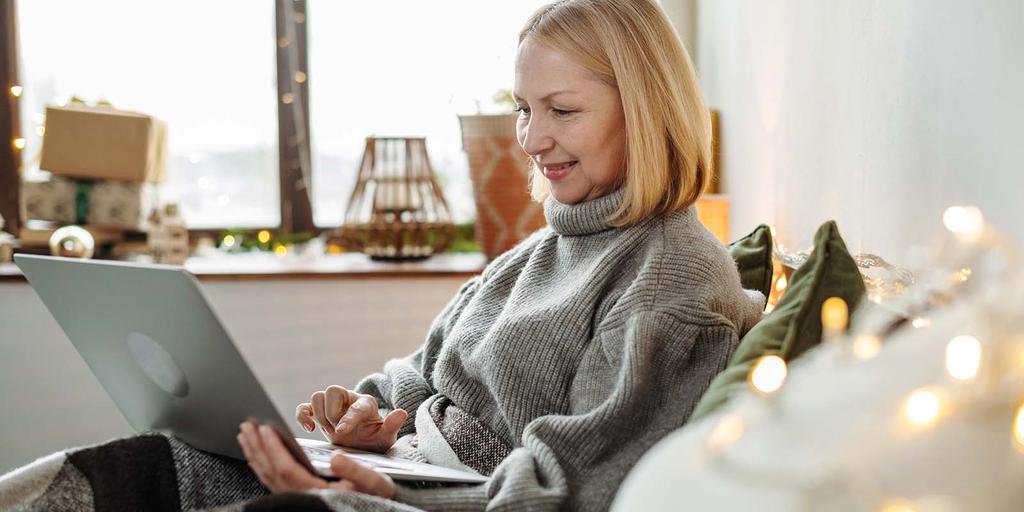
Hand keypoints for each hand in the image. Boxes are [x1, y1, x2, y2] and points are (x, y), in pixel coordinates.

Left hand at [237, 421, 395, 498]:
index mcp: (316, 493)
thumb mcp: (373, 481)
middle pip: (271, 471)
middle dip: (258, 446)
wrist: (375, 510)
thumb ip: (354, 470)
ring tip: (246, 434)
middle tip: (247, 425)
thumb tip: (335, 456)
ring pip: (268, 476)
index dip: (274, 448)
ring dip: (255, 453)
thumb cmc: (375, 495)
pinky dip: (261, 463)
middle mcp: (302, 497)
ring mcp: (296, 498)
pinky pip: (271, 479)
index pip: (287, 469)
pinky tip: (257, 452)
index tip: (265, 428)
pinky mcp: (296, 496)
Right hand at [295, 385, 407, 452]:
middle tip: (338, 431)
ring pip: (317, 396)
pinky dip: (303, 416)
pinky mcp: (318, 413)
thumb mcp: (385, 437)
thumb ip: (391, 426)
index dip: (349, 418)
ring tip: (330, 431)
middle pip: (332, 390)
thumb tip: (401, 413)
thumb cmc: (374, 439)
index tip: (342, 432)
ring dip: (320, 416)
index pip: (357, 405)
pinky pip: (304, 407)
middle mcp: (348, 399)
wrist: (362, 443)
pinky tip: (310, 428)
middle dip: (332, 413)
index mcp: (366, 404)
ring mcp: (332, 405)